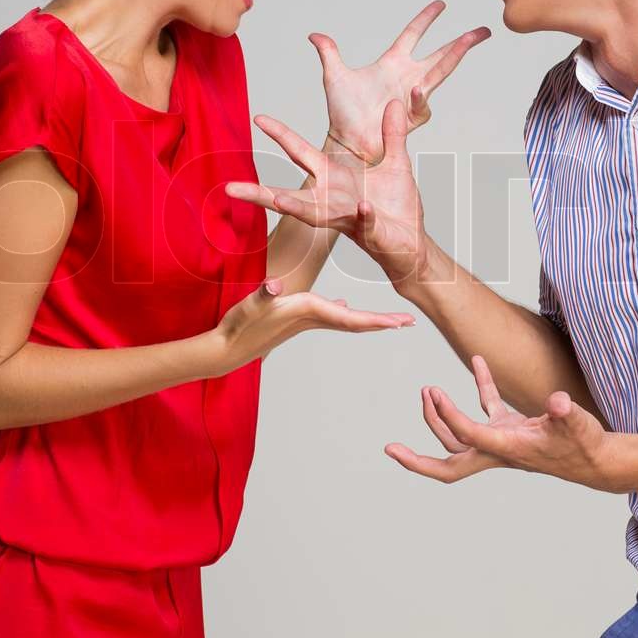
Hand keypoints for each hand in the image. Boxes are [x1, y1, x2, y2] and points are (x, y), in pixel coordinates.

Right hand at [216, 276, 413, 369]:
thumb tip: (273, 287)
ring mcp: (305, 320)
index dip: (378, 319)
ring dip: (369, 318)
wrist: (226, 349)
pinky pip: (328, 315)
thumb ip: (262, 295)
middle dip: (384, 322)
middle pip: (357, 321)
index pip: (351, 317)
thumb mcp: (250, 306)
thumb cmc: (238, 327)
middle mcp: (312, 318)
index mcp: (309, 311)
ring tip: (389, 318)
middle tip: (411, 321)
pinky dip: (344, 312)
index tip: (402, 322)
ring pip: (345, 319)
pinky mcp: (296, 320)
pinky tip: (344, 306)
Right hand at [227, 99, 428, 284]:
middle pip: (288, 194)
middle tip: (230, 188)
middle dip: (259, 192)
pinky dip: (364, 214)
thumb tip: (392, 104)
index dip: (281, 135)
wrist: (415, 244)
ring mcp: (348, 216)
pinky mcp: (371, 230)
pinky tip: (361, 205)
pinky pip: (364, 219)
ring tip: (276, 200)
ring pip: (313, 214)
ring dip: (295, 207)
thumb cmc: (398, 207)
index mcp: (335, 178)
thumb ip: (392, 135)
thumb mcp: (396, 163)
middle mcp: (332, 199)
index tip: (258, 118)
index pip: (301, 153)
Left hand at [311, 1, 489, 162]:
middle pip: (441, 54)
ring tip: (471, 40)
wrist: (347, 141)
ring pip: (441, 72)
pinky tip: (417, 90)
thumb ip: (329, 54)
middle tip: (482, 31)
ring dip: (456, 55)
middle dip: (462, 42)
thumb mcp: (335, 77)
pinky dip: (420, 97)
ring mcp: (412, 97)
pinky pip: (422, 105)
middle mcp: (408, 77)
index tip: (441, 4)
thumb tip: (314, 35)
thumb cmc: (343, 113)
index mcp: (392, 63)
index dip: (426, 19)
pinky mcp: (412, 117)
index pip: (413, 35)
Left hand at [384, 356, 619, 490]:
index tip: (436, 393)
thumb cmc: (587, 445)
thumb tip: (559, 401)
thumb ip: (566, 413)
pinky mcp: (514, 428)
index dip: (449, 416)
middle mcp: (498, 450)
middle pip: (449, 462)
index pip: (467, 436)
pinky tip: (480, 360)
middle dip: (418, 459)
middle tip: (391, 448)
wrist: (599, 460)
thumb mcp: (578, 425)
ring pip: (460, 437)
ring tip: (427, 389)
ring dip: (441, 417)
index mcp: (507, 449)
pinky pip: (488, 409)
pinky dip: (480, 387)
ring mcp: (503, 440)